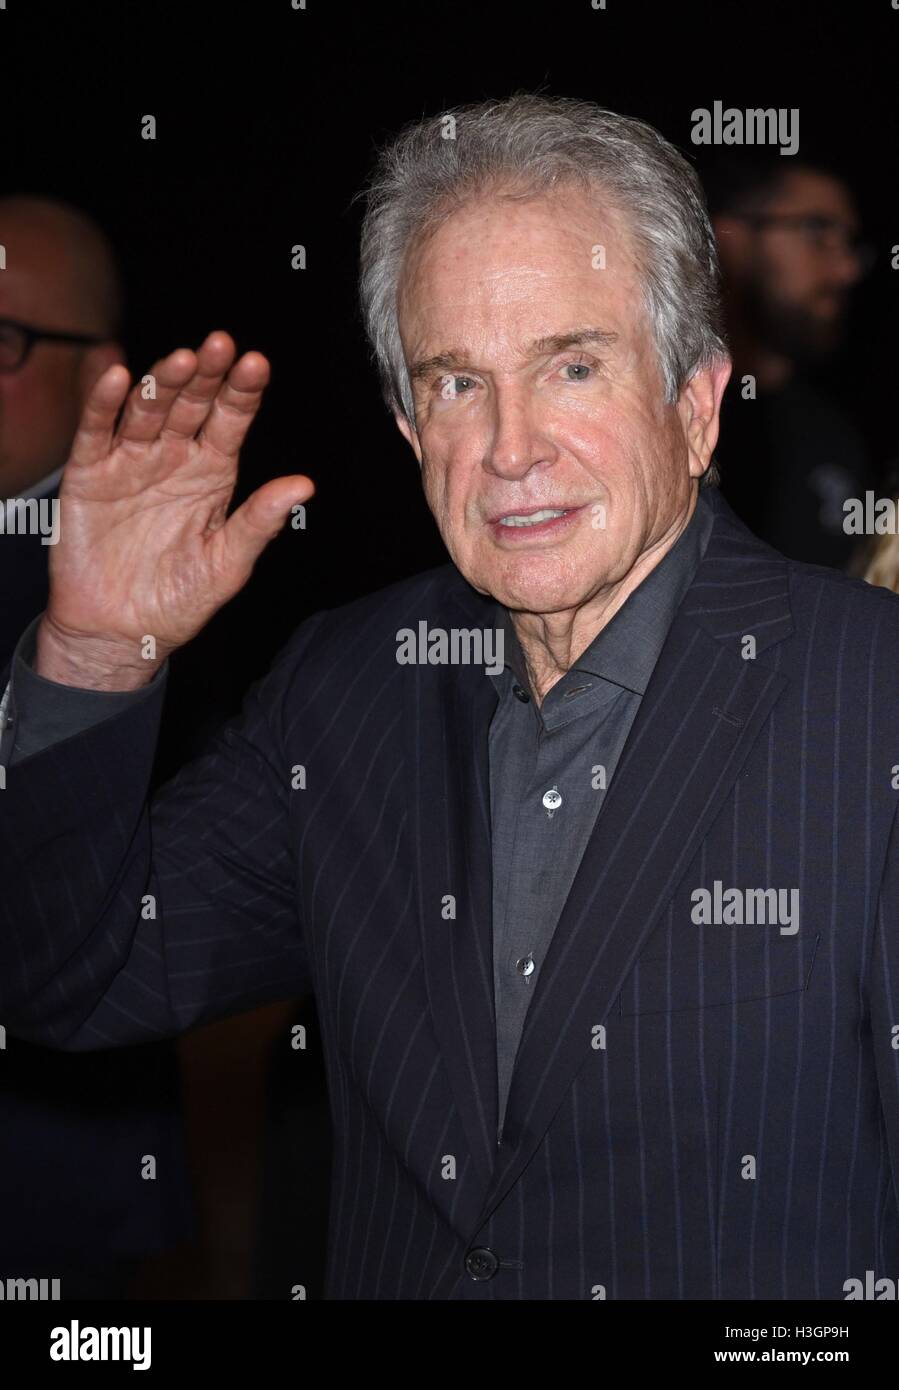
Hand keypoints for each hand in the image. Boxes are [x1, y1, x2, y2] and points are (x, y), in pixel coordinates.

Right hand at [36, 331, 313, 688]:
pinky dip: (103, 403)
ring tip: (182, 360)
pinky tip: (118, 378)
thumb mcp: (227, 564)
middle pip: (192, 404)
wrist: (121, 633)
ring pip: (148, 409)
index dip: (243, 391)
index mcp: (213, 472)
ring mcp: (131, 461)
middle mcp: (174, 458)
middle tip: (220, 345)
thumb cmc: (178, 600)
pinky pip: (96, 431)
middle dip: (207, 374)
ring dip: (164, 382)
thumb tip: (304, 485)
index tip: (257, 364)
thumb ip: (260, 522)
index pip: (231, 420)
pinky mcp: (89, 474)